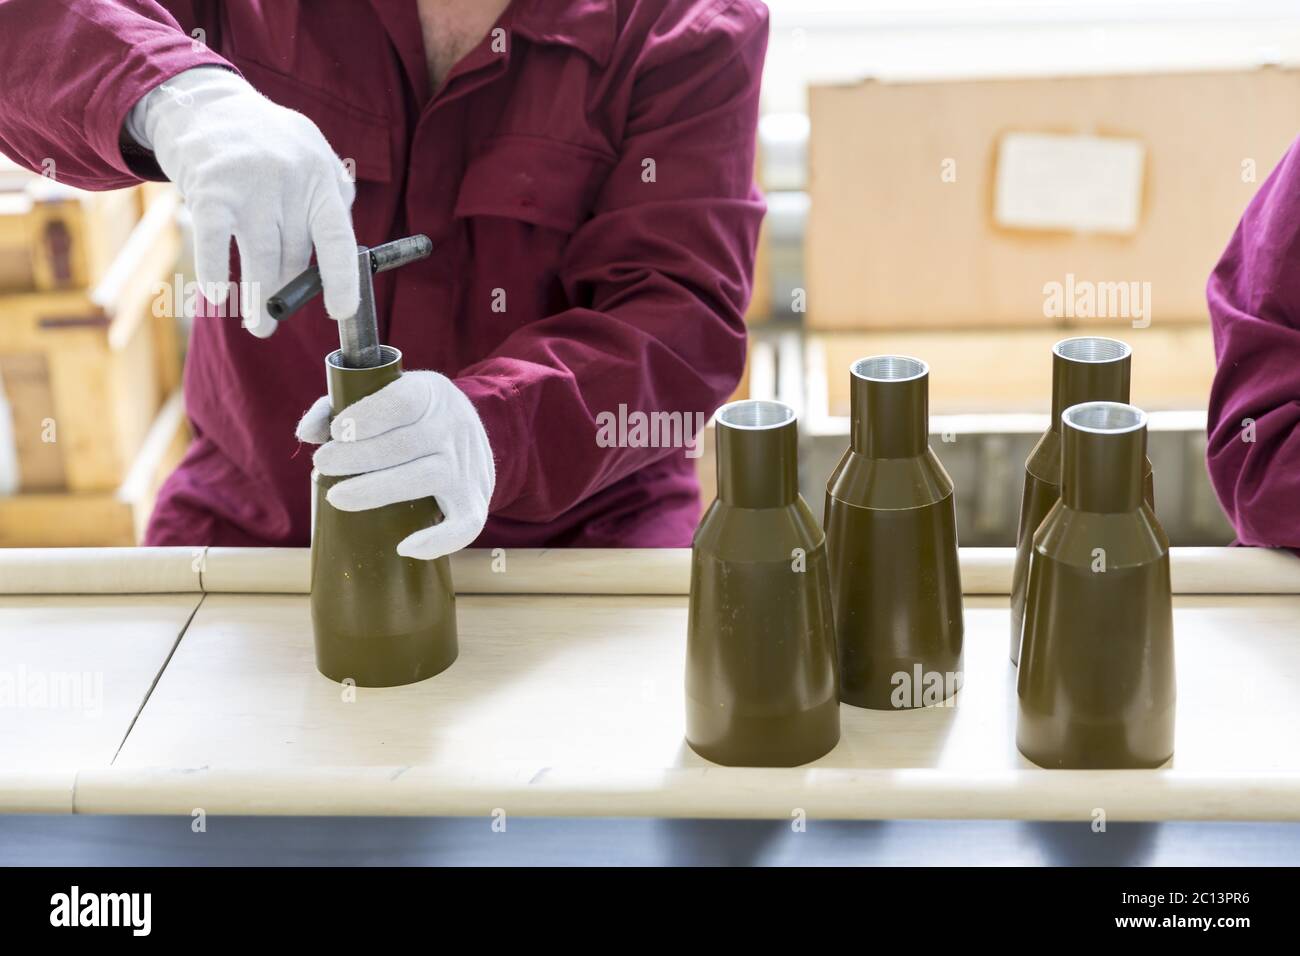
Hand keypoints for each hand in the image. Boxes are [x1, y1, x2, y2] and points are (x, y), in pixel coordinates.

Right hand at [127, 66, 358, 335]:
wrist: (205, 101)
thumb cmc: (265, 141)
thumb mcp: (310, 153)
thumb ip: (330, 197)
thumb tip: (342, 254)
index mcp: (320, 177)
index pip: (338, 236)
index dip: (341, 278)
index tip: (341, 311)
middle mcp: (291, 180)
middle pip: (293, 253)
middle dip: (284, 294)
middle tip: (272, 325)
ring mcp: (251, 183)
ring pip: (259, 256)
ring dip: (256, 298)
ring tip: (257, 325)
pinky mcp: (211, 186)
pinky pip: (215, 243)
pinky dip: (215, 272)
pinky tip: (216, 294)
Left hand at [296, 371, 495, 558]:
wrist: (475, 437)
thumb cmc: (415, 416)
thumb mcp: (388, 393)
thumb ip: (342, 405)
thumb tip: (308, 434)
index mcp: (431, 395)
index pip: (403, 401)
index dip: (368, 416)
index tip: (337, 430)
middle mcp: (454, 428)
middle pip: (406, 443)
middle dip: (357, 456)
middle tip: (322, 463)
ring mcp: (466, 467)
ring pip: (426, 479)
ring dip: (378, 490)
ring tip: (337, 497)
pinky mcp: (474, 501)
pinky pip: (464, 525)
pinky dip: (437, 539)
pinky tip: (403, 546)